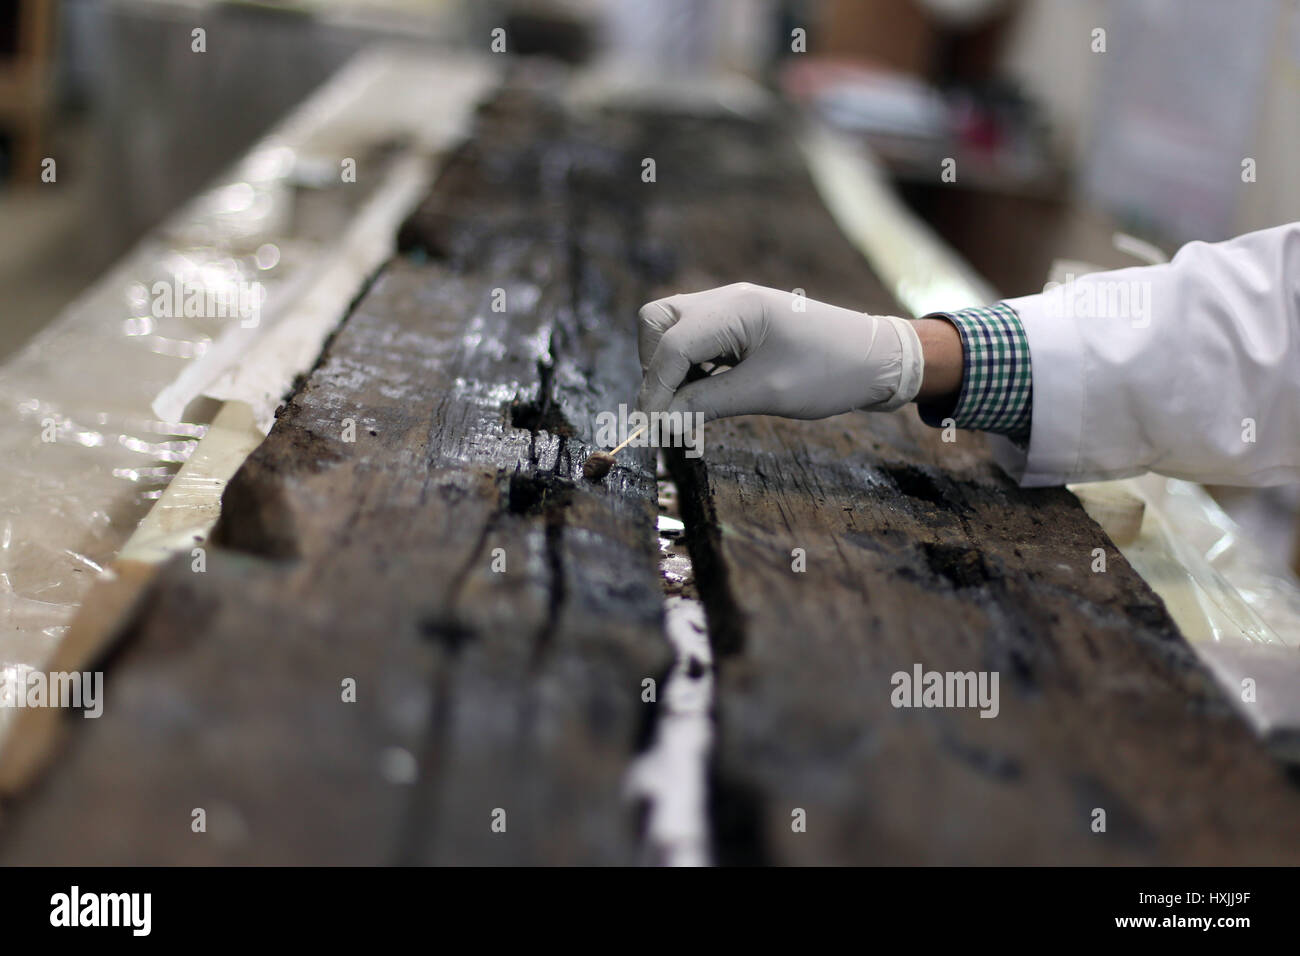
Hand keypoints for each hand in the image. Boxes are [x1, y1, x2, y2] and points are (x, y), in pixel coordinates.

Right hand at [636, 283, 923, 420]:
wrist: (879, 359)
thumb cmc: (831, 372)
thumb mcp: (767, 393)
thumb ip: (707, 404)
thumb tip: (660, 420)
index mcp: (736, 309)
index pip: (671, 345)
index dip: (654, 390)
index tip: (650, 429)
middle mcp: (727, 301)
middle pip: (657, 322)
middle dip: (654, 367)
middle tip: (670, 407)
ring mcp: (731, 310)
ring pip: (671, 330)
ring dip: (670, 369)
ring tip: (689, 407)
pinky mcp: (739, 326)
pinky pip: (695, 341)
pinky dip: (689, 368)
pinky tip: (705, 395)